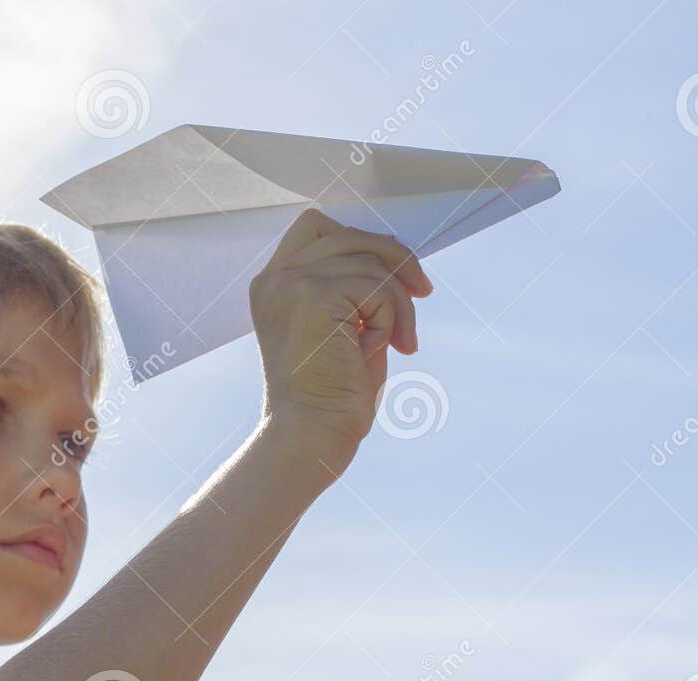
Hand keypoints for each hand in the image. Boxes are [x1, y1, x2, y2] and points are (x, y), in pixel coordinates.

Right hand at [249, 208, 432, 477]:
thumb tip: (395, 257)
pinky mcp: (312, 295)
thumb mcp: (340, 326)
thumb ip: (351, 286)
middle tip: (423, 293)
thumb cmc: (331, 395)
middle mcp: (275, 277)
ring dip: (398, 304)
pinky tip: (380, 351)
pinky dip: (391, 320)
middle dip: (396, 260)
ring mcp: (290, 283)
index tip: (396, 277)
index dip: (364, 242)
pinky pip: (378, 287)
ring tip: (396, 343)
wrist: (311, 437)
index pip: (318, 226)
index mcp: (274, 284)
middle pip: (350, 234)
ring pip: (371, 264)